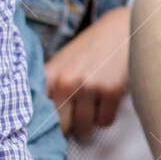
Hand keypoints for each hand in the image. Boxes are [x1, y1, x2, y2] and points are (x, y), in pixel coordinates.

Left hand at [46, 6, 132, 134]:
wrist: (120, 28)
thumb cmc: (90, 49)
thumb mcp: (63, 64)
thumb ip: (51, 88)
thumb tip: (44, 124)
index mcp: (49, 76)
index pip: (40, 115)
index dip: (46, 126)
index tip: (51, 130)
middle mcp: (65, 81)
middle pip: (62, 127)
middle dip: (70, 126)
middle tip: (77, 115)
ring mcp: (88, 86)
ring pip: (85, 127)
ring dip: (90, 121)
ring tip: (94, 104)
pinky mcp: (111, 90)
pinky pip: (105, 121)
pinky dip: (107, 115)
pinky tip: (107, 99)